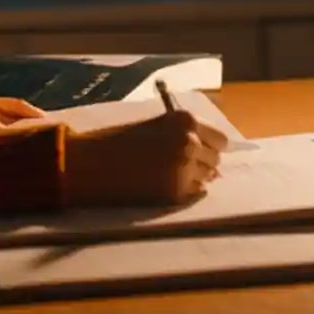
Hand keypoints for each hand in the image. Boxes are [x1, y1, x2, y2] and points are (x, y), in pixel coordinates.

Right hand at [64, 110, 229, 206]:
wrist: (92, 162)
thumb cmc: (121, 140)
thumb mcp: (157, 126)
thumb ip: (184, 134)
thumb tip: (211, 155)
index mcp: (186, 121)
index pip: (220, 140)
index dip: (210, 147)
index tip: (202, 152)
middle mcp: (190, 142)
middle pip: (216, 160)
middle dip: (202, 163)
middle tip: (180, 165)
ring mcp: (185, 167)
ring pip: (207, 177)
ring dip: (194, 177)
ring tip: (168, 173)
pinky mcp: (176, 191)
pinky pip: (195, 192)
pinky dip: (186, 190)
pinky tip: (165, 184)